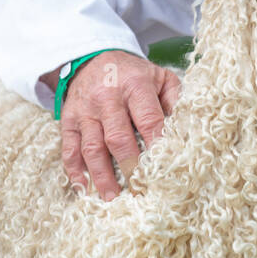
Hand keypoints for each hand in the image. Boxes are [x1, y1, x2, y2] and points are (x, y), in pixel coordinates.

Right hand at [51, 51, 180, 199]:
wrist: (91, 58)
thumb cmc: (134, 74)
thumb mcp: (160, 77)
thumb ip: (176, 100)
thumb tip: (188, 131)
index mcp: (135, 85)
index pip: (149, 120)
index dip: (157, 146)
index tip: (165, 170)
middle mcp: (107, 98)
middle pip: (118, 138)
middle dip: (130, 167)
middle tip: (140, 192)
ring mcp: (85, 111)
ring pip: (92, 147)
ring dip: (102, 176)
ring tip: (112, 199)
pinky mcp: (68, 120)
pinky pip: (69, 148)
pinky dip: (74, 170)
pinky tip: (83, 188)